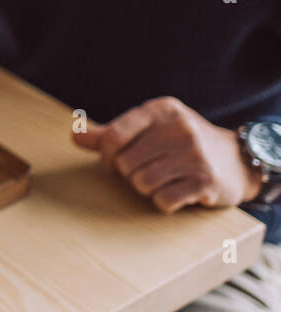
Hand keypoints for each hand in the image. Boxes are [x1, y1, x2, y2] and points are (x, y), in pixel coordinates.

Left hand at [73, 96, 263, 212]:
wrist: (238, 160)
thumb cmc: (181, 144)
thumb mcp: (149, 129)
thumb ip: (111, 134)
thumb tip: (74, 135)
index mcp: (161, 110)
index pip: (113, 136)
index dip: (105, 156)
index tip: (112, 162)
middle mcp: (179, 127)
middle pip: (125, 164)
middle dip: (130, 174)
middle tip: (147, 170)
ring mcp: (195, 154)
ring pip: (141, 183)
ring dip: (146, 189)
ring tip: (164, 179)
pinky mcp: (206, 180)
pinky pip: (163, 200)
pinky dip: (164, 202)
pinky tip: (178, 191)